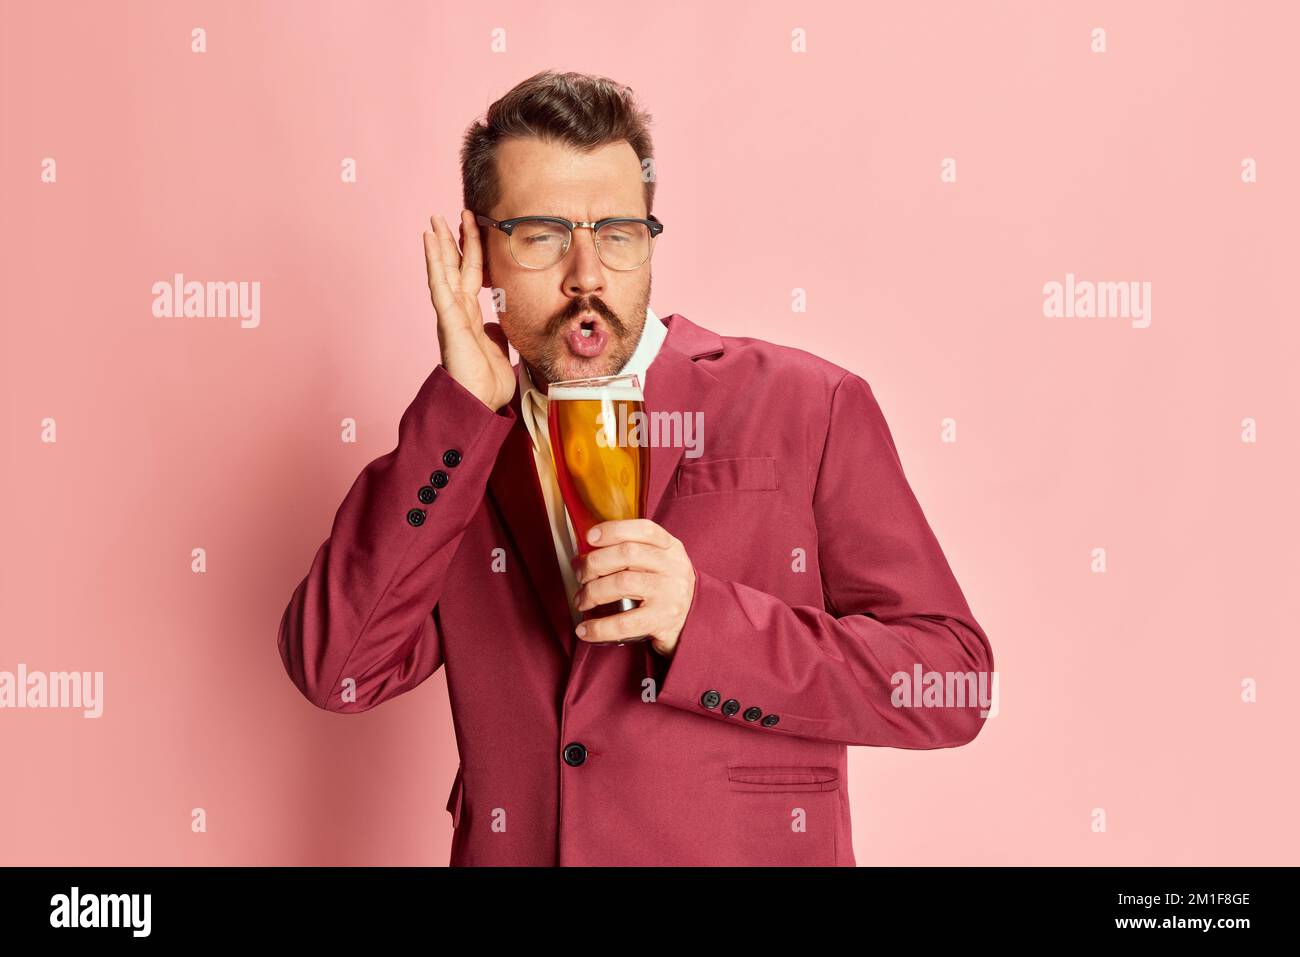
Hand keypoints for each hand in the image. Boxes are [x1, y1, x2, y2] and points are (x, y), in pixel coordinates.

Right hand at [423, 210, 514, 411]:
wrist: (479, 404)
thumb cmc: (486, 385)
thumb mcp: (500, 351)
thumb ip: (496, 332)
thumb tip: (496, 321)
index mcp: (471, 317)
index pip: (474, 276)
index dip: (475, 251)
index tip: (476, 228)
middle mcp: (459, 311)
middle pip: (457, 267)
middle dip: (457, 239)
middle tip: (456, 212)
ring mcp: (451, 314)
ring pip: (444, 270)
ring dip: (440, 243)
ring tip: (435, 219)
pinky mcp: (447, 319)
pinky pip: (439, 283)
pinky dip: (434, 260)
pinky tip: (428, 239)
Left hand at [571, 519, 696, 658]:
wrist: (693, 623)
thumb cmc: (665, 588)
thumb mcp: (659, 563)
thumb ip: (630, 553)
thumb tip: (580, 558)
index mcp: (671, 548)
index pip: (645, 530)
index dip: (614, 530)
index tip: (590, 537)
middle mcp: (673, 567)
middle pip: (627, 554)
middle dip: (594, 563)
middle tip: (580, 575)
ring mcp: (670, 594)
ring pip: (622, 583)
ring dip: (592, 592)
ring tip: (581, 601)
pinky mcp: (663, 620)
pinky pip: (624, 623)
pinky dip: (599, 627)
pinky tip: (585, 630)